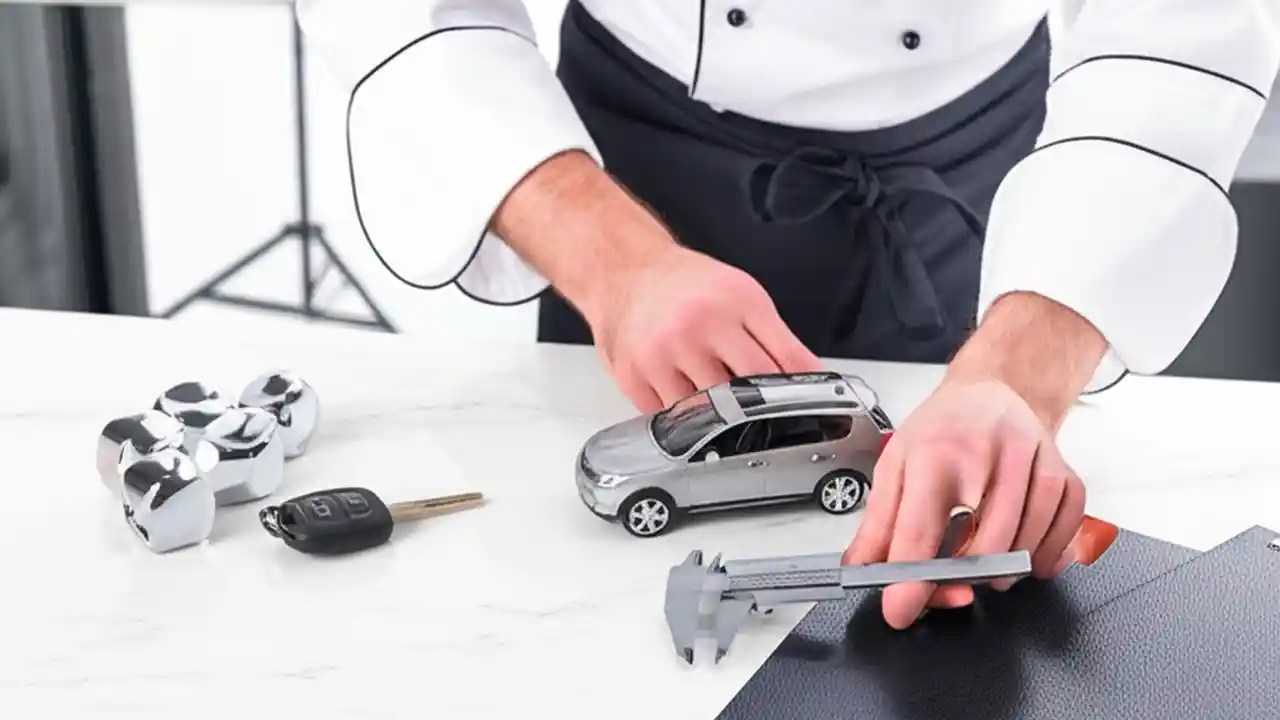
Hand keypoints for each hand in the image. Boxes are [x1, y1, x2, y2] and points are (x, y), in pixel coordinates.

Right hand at [491, 149, 818, 412]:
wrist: (626, 271)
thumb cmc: (687, 286)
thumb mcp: (743, 296)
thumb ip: (779, 340)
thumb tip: (812, 380)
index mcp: (734, 304)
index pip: (779, 362)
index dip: (795, 394)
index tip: (804, 413)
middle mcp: (696, 327)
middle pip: (743, 394)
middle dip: (754, 409)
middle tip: (757, 416)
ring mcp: (660, 353)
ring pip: (705, 413)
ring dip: (714, 416)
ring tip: (711, 396)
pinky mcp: (632, 375)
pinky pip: (668, 417)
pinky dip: (680, 415)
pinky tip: (680, 392)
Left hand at [842, 376, 1083, 626]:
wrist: (991, 391)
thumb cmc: (941, 430)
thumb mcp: (895, 466)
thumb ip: (879, 523)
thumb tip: (860, 569)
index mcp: (933, 453)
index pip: (920, 529)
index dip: (910, 579)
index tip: (901, 609)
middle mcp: (985, 452)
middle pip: (984, 543)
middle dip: (964, 577)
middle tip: (950, 584)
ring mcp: (1031, 459)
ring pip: (1027, 541)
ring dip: (1005, 571)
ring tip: (985, 567)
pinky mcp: (1063, 469)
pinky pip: (1064, 529)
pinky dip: (1048, 554)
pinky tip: (1027, 556)